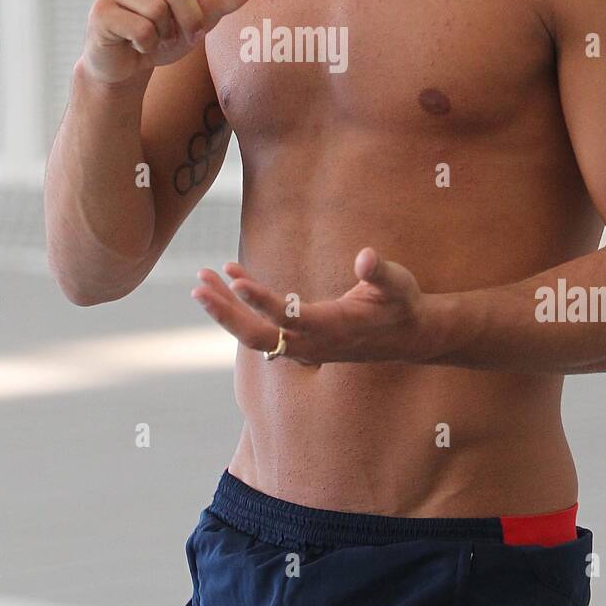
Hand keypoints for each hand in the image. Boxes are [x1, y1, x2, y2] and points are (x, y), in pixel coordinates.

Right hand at [82, 0, 256, 84]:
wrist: (125, 65)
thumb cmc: (161, 36)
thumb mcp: (197, 20)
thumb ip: (221, 2)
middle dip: (188, 18)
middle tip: (186, 34)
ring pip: (156, 9)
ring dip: (166, 35)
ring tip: (156, 38)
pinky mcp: (100, 11)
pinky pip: (140, 29)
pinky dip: (148, 45)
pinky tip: (137, 45)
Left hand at [191, 248, 426, 364]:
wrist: (408, 338)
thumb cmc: (402, 304)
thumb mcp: (399, 284)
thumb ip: (380, 272)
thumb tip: (365, 257)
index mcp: (332, 327)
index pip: (288, 316)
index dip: (260, 300)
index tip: (234, 280)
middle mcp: (312, 344)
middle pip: (257, 336)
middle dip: (225, 313)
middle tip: (197, 287)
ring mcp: (303, 348)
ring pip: (254, 336)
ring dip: (225, 310)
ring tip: (201, 281)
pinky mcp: (299, 344)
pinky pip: (262, 330)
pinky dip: (241, 309)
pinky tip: (229, 279)